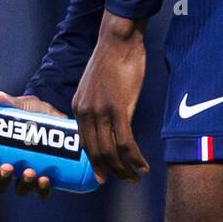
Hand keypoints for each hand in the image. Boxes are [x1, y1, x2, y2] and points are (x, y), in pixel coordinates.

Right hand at [0, 91, 66, 199]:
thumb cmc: (37, 114)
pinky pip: (41, 192)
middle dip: (0, 179)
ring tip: (30, 172)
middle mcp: (10, 168)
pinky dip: (42, 189)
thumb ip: (12, 103)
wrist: (64, 121)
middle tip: (6, 168)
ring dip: (23, 185)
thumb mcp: (25, 106)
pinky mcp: (47, 178)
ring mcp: (28, 175)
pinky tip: (45, 179)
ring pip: (19, 189)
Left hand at [73, 12, 149, 184]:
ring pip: (111, 151)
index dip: (96, 162)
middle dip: (112, 171)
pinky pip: (125, 142)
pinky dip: (134, 158)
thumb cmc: (113, 60)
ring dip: (125, 169)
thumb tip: (111, 123)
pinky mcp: (118, 108)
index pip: (86, 143)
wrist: (118, 40)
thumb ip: (100, 106)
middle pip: (97, 152)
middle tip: (126, 181)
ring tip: (137, 177)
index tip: (106, 175)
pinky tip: (143, 165)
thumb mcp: (98, 87)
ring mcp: (101, 111)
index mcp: (79, 108)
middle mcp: (86, 112)